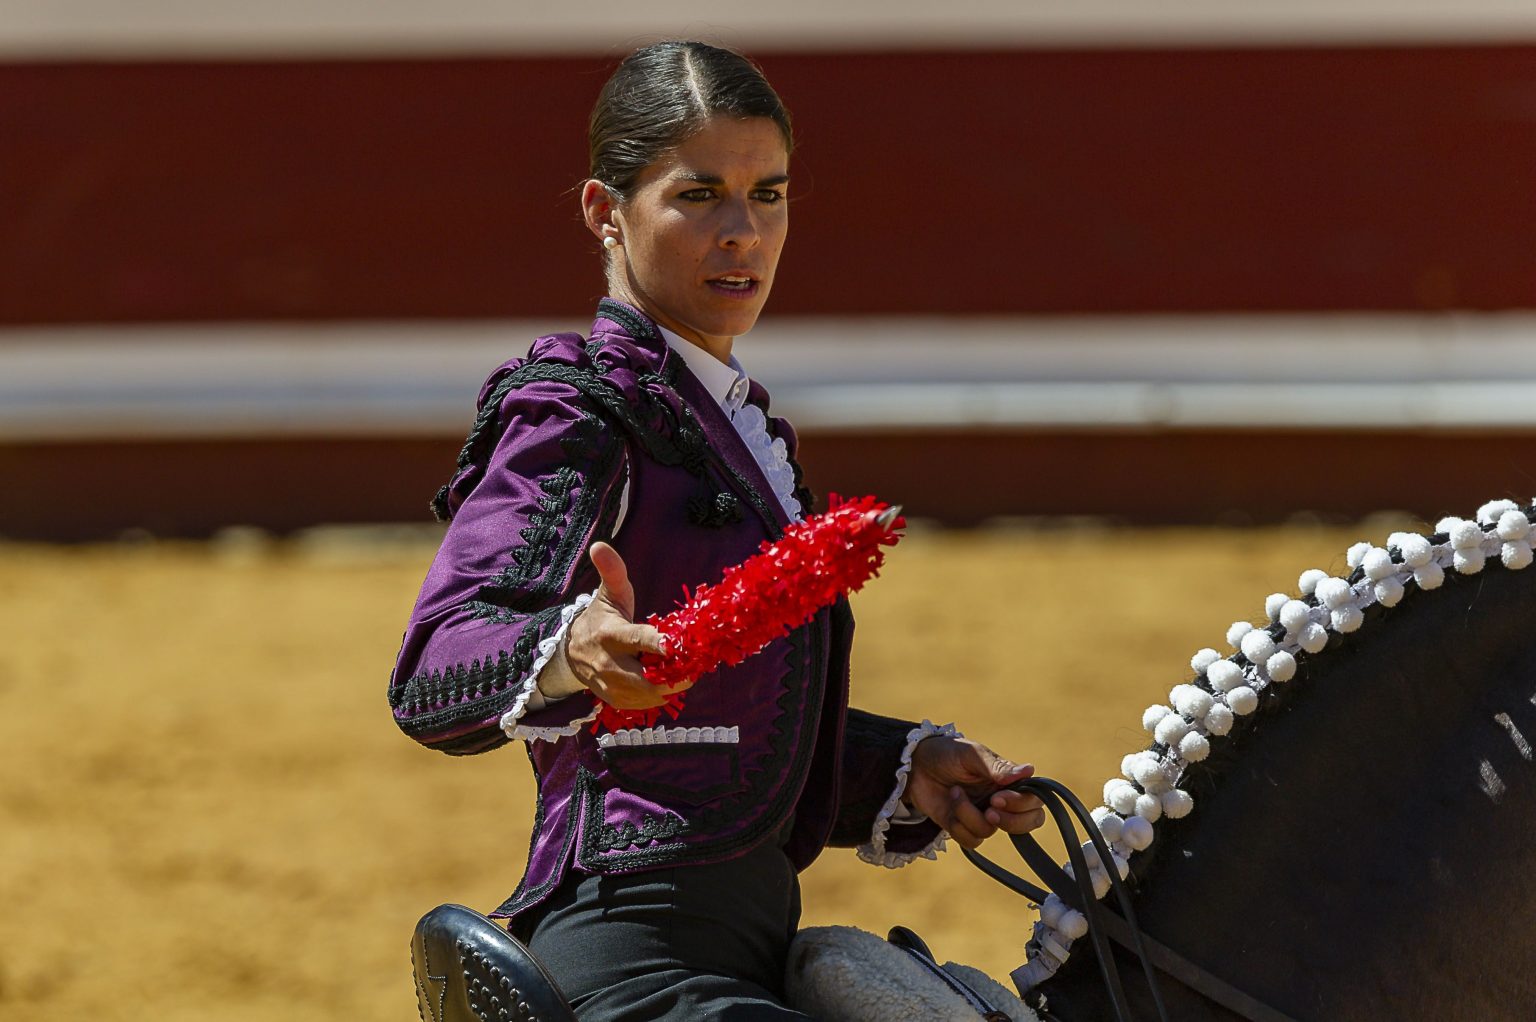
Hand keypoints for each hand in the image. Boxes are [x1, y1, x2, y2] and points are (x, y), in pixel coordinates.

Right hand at [564, 542, 692, 709]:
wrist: (571, 654)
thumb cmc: (600, 618)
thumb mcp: (608, 594)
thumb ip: (612, 571)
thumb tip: (600, 545)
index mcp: (610, 634)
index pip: (638, 640)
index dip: (659, 644)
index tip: (678, 644)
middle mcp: (608, 663)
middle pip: (646, 678)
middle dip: (674, 675)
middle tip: (693, 664)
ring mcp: (610, 685)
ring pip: (648, 695)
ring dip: (670, 685)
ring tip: (683, 670)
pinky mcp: (614, 700)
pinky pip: (644, 704)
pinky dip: (660, 695)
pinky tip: (668, 681)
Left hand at [903, 735, 1045, 848]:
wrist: (914, 766)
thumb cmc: (947, 753)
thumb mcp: (971, 754)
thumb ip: (998, 766)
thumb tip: (1030, 770)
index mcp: (1009, 780)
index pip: (1035, 801)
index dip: (1021, 805)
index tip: (998, 797)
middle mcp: (1002, 799)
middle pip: (1028, 823)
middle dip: (1009, 821)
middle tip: (989, 809)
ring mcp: (984, 815)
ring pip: (990, 831)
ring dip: (968, 815)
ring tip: (954, 793)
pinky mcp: (964, 827)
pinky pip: (971, 841)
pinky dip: (958, 826)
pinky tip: (948, 806)